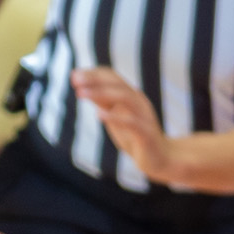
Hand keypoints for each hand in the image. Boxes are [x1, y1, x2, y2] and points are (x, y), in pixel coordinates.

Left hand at [73, 68, 173, 183]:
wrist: (160, 159)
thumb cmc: (134, 136)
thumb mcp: (115, 117)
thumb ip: (102, 103)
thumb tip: (82, 88)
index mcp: (131, 96)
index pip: (113, 78)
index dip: (94, 74)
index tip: (74, 74)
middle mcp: (138, 102)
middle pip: (117, 84)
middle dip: (95, 80)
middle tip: (75, 80)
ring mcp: (144, 116)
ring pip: (125, 97)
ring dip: (101, 93)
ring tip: (80, 93)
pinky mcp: (146, 133)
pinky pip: (132, 122)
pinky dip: (115, 116)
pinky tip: (98, 114)